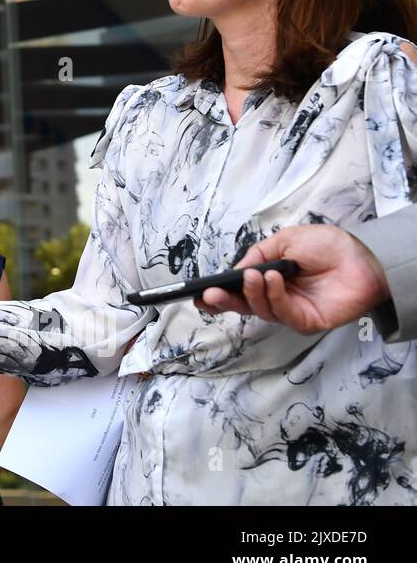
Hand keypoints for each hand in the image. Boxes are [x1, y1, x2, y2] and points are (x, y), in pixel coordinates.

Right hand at [195, 224, 389, 333]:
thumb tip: (236, 270)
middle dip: (224, 302)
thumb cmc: (328, 246)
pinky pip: (283, 314)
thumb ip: (258, 255)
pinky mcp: (307, 321)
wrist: (362, 256)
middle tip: (209, 295)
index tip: (199, 294)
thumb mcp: (285, 240)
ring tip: (254, 276)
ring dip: (252, 293)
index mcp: (269, 279)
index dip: (219, 294)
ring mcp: (291, 311)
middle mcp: (277, 297)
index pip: (239, 291)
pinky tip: (274, 280)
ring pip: (260, 310)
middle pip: (244, 306)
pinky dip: (274, 297)